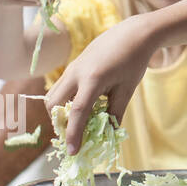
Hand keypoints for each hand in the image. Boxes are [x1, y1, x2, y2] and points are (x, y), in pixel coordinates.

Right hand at [43, 13, 154, 152]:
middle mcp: (76, 73)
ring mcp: (72, 68)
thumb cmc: (134, 61)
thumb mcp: (127, 89)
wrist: (133, 33)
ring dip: (59, 112)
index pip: (77, 112)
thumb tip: (108, 135)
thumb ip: (115, 112)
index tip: (73, 151)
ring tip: (76, 124)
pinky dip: (63, 101)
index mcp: (92, 79)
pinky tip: (80, 107)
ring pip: (52, 95)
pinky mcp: (73, 66)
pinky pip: (60, 87)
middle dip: (60, 124)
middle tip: (74, 137)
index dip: (73, 134)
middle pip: (54, 104)